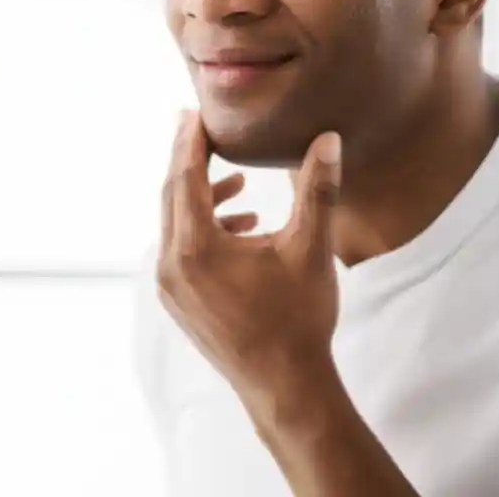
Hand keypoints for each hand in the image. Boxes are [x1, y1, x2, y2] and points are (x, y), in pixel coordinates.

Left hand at [157, 111, 342, 425]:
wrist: (285, 387)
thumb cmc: (298, 320)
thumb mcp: (309, 249)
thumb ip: (316, 190)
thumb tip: (328, 139)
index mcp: (194, 249)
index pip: (185, 177)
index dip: (190, 141)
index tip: (194, 111)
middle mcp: (170, 266)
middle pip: (173, 196)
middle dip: (190, 162)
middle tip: (202, 129)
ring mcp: (169, 287)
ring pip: (177, 224)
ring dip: (204, 200)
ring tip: (242, 188)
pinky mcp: (178, 301)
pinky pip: (181, 250)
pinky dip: (205, 230)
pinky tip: (244, 228)